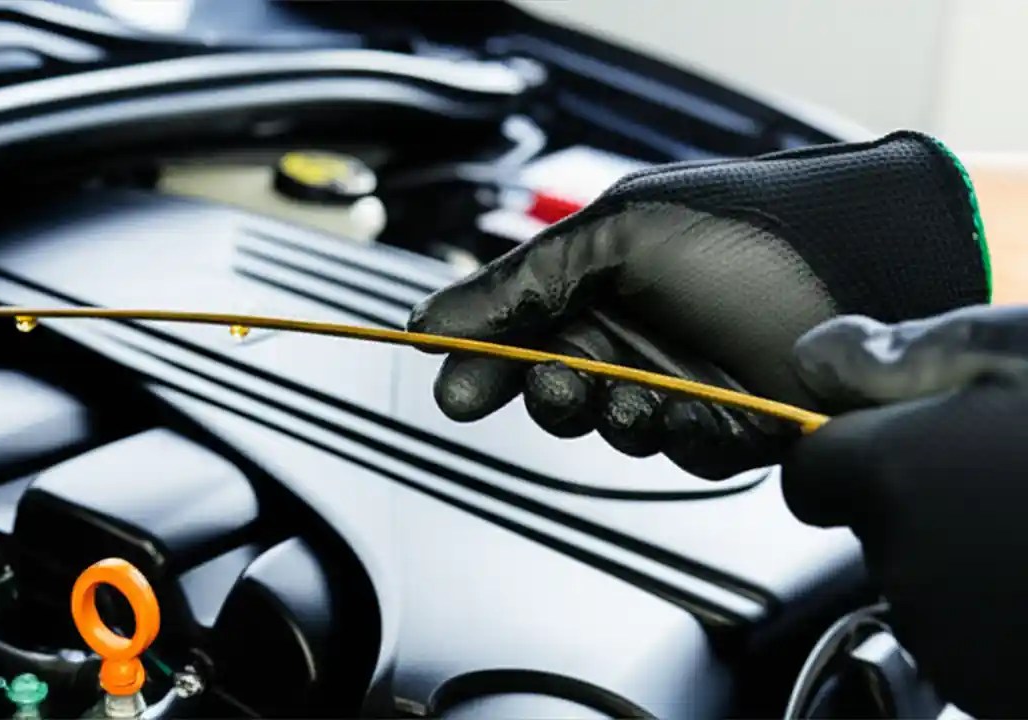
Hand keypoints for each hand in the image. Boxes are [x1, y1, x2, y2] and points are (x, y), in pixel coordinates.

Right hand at [408, 130, 989, 478]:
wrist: (856, 268)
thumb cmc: (741, 230)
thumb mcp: (613, 238)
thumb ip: (517, 285)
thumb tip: (429, 322)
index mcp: (598, 282)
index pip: (516, 333)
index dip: (483, 364)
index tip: (455, 388)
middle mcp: (633, 334)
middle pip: (552, 391)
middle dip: (548, 395)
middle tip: (560, 381)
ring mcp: (678, 382)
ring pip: (608, 428)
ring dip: (613, 413)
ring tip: (640, 388)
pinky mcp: (725, 429)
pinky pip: (673, 450)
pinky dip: (674, 431)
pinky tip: (695, 405)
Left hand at [784, 305, 1027, 717]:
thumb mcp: (1024, 351)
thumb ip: (910, 353)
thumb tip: (815, 362)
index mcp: (895, 475)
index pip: (812, 472)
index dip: (855, 456)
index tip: (913, 447)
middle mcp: (904, 565)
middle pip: (876, 530)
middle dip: (926, 507)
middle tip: (1016, 483)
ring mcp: (951, 642)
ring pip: (926, 590)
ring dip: (972, 565)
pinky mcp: (993, 692)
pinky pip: (974, 646)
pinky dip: (1007, 622)